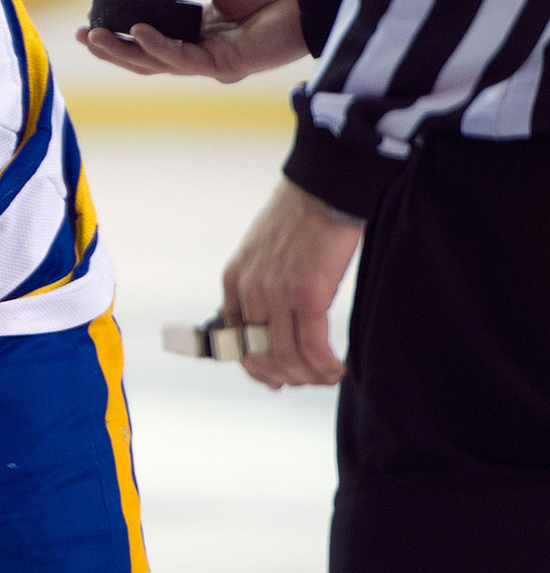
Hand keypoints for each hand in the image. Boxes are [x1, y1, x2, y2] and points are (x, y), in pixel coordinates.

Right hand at [77, 0, 307, 81]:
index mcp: (199, 28)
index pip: (152, 35)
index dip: (121, 30)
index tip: (93, 19)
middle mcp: (201, 49)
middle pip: (146, 56)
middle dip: (111, 48)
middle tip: (83, 35)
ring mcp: (211, 60)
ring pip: (156, 63)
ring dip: (123, 51)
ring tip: (95, 37)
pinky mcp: (224, 65)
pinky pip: (182, 59)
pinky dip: (157, 47)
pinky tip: (138, 32)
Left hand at [220, 179, 363, 387]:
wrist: (321, 191)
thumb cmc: (299, 221)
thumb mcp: (262, 255)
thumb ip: (260, 287)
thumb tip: (272, 324)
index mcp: (234, 281)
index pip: (235, 341)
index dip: (256, 368)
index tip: (277, 380)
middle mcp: (249, 289)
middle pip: (260, 355)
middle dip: (286, 376)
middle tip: (310, 380)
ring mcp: (276, 292)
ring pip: (287, 356)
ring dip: (310, 376)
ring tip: (328, 376)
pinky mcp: (308, 292)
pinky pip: (313, 346)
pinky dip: (326, 366)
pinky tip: (339, 369)